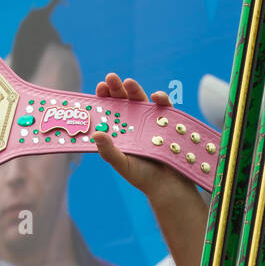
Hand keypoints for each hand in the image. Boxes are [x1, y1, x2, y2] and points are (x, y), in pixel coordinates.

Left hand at [93, 72, 190, 200]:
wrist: (169, 186)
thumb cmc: (143, 177)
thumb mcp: (122, 165)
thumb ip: (109, 151)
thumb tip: (95, 134)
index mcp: (119, 131)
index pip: (108, 110)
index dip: (104, 98)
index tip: (99, 88)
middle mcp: (133, 123)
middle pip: (123, 100)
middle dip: (116, 88)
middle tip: (110, 78)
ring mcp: (150, 121)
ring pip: (141, 100)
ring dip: (135, 89)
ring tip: (128, 82)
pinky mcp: (167, 121)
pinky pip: (164, 107)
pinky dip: (161, 99)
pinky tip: (155, 96)